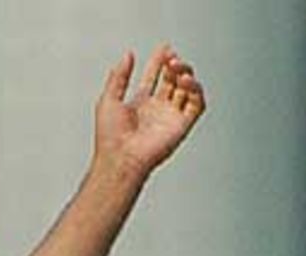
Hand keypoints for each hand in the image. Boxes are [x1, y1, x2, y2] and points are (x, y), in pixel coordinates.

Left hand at [95, 45, 205, 177]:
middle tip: (170, 58)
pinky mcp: (181, 126)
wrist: (119, 158)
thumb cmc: (110, 138)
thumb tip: (127, 55)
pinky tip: (186, 81)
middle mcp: (156, 111)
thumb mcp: (108, 99)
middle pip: (173, 80)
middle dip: (174, 65)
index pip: (155, 78)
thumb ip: (119, 76)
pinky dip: (196, 90)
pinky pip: (197, 105)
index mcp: (140, 105)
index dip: (159, 61)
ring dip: (186, 74)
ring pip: (187, 90)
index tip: (163, 48)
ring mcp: (169, 118)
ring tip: (176, 67)